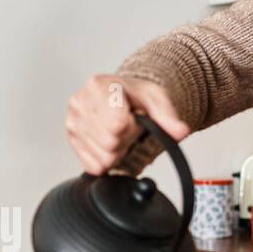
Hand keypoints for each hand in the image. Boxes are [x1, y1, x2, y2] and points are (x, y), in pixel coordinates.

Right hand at [65, 74, 189, 174]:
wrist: (119, 96)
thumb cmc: (135, 96)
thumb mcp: (156, 100)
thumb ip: (168, 117)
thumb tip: (181, 132)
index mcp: (99, 85)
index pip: (117, 125)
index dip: (132, 126)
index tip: (134, 117)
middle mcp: (79, 102)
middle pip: (110, 143)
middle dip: (125, 140)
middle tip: (128, 127)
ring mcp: (72, 122)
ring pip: (103, 157)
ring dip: (116, 151)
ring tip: (118, 133)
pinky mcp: (71, 141)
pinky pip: (94, 166)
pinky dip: (106, 159)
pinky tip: (108, 142)